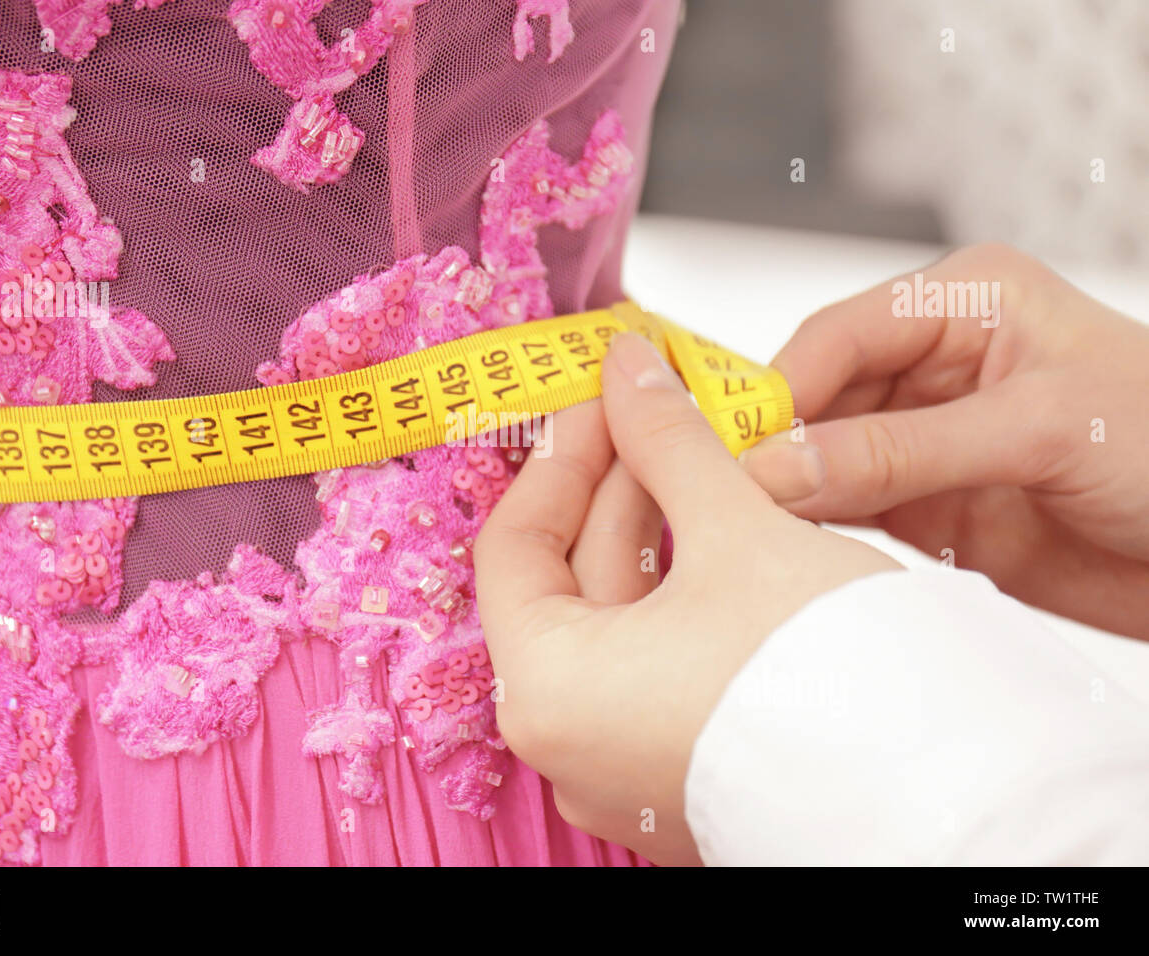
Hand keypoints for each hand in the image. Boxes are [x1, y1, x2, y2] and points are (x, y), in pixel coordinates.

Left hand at [474, 333, 898, 864]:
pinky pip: (662, 664)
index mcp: (550, 693)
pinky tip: (729, 537)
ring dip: (662, 534)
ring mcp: (629, 769)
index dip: (562, 456)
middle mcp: (575, 747)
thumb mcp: (737, 533)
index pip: (513, 544)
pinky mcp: (688, 773)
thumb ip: (671, 443)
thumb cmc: (833, 688)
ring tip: (710, 464)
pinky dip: (686, 595)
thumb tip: (631, 371)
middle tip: (665, 415)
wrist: (950, 797)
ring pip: (625, 621)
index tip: (606, 401)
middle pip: (573, 580)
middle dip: (622, 485)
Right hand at [741, 243, 1148, 639]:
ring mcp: (926, 439)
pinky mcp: (927, 506)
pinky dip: (817, 532)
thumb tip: (781, 466)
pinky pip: (849, 512)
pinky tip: (789, 550)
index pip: (837, 336)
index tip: (731, 448)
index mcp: (963, 304)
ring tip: (740, 528)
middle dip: (772, 445)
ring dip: (787, 493)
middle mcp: (934, 365)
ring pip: (822, 459)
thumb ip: (903, 450)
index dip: (776, 389)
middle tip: (719, 495)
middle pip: (816, 398)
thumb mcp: (1039, 429)